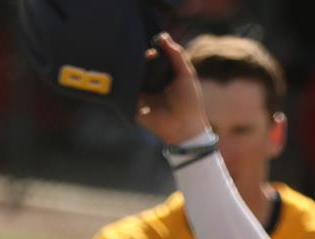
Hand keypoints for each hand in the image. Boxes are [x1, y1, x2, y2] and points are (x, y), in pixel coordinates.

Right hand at [135, 33, 210, 147]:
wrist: (184, 126)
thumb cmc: (189, 101)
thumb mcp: (186, 74)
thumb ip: (177, 55)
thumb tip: (163, 36)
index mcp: (162, 77)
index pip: (152, 59)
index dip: (152, 52)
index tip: (155, 50)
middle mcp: (150, 84)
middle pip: (140, 66)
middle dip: (141, 59)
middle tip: (148, 56)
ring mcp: (141, 95)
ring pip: (131, 77)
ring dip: (133, 69)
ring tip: (139, 65)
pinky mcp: (134, 106)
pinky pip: (126, 92)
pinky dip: (127, 84)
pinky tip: (132, 77)